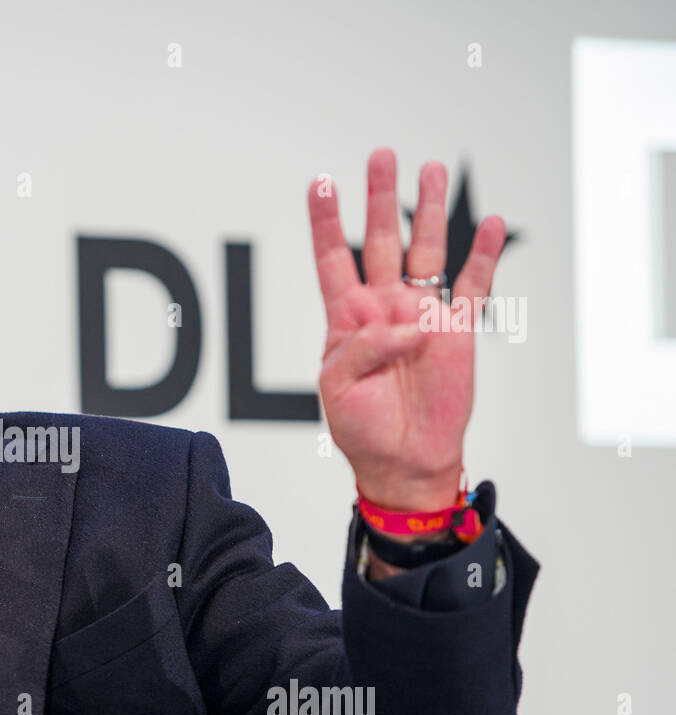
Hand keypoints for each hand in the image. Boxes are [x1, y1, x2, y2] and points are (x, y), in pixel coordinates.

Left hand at [307, 148, 505, 511]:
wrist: (403, 461)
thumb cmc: (363, 428)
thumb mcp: (338, 386)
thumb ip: (362, 347)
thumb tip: (408, 324)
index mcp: (347, 319)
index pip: (333, 259)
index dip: (326, 223)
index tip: (319, 184)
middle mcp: (385, 308)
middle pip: (382, 240)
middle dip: (381, 198)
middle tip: (382, 156)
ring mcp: (422, 315)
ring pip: (426, 251)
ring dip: (429, 211)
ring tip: (431, 170)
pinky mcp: (457, 332)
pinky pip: (472, 286)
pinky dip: (483, 255)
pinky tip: (490, 223)